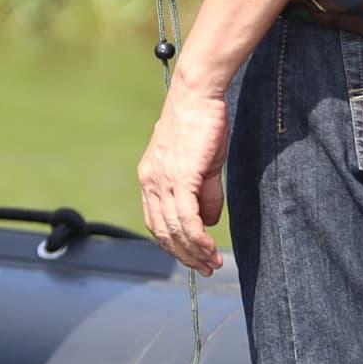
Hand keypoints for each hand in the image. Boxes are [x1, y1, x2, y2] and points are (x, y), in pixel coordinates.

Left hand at [137, 78, 232, 273]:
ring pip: (174, 228)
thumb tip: (206, 222)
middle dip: (185, 255)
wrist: (197, 94)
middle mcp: (150, 181)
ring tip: (212, 263)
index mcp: (150, 178)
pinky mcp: (179, 176)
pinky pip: (186, 217)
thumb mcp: (201, 166)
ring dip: (194, 251)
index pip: (157, 222)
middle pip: (163, 231)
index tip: (193, 257)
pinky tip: (209, 248)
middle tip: (206, 269)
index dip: (175, 244)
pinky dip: (197, 238)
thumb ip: (203, 195)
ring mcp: (162, 179)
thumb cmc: (201, 125)